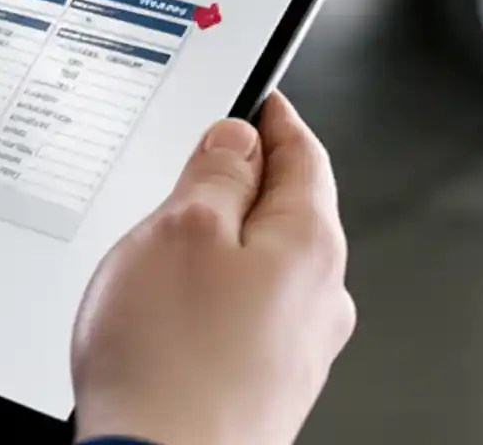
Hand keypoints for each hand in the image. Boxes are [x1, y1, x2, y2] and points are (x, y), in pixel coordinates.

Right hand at [72, 93, 355, 444]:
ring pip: (262, 266)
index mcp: (310, 245)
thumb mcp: (181, 231)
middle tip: (186, 173)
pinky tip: (169, 316)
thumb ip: (215, 174)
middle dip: (237, 185)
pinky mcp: (267, 384)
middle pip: (286, 209)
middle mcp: (320, 297)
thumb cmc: (168, 364)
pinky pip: (246, 315)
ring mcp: (298, 346)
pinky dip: (213, 299)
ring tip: (162, 257)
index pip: (304, 153)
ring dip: (220, 247)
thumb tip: (237, 140)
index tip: (254, 99)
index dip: (272, 117)